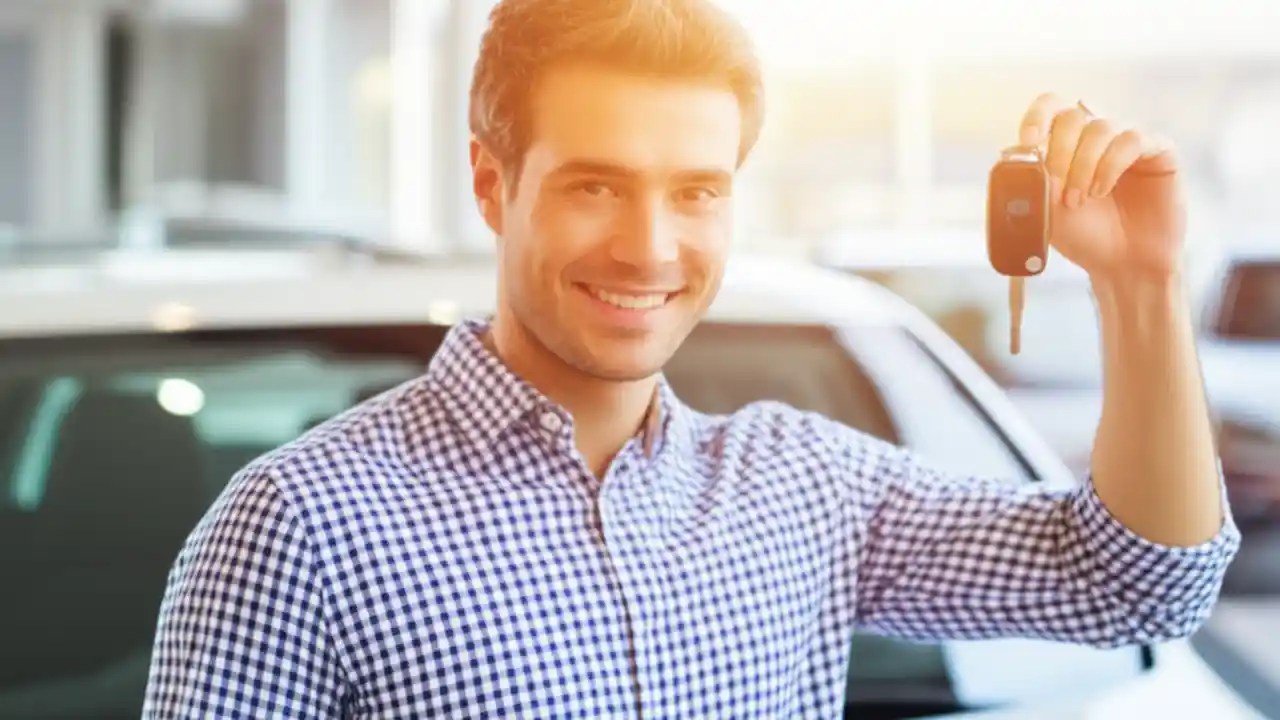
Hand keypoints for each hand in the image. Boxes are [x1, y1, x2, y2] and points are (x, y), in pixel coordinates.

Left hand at [1019, 93, 1186, 283]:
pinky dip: (1109, 165)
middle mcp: (1096, 136)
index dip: (1037, 117)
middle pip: (1072, 116)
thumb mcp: (1046, 210)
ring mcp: (1127, 140)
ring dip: (1083, 165)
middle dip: (1059, 152)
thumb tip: (1020, 153)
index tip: (1028, 141)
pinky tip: (1101, 191)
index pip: (1050, 108)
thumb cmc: (1084, 236)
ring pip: (1100, 128)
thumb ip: (1033, 180)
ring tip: (1079, 200)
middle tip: (1057, 189)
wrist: (1122, 264)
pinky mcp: (1158, 149)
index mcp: (1066, 143)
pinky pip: (1131, 139)